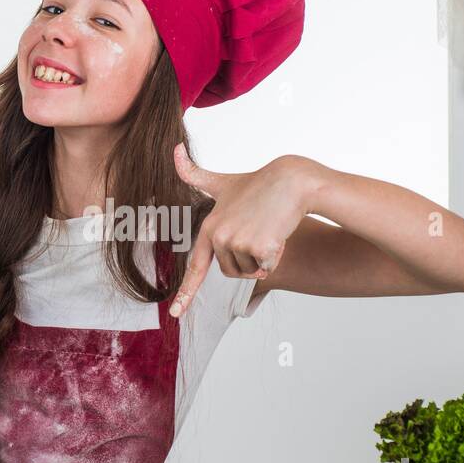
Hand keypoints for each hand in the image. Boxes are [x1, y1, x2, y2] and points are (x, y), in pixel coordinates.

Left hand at [170, 144, 316, 317]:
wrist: (290, 180)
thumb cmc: (258, 183)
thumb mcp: (222, 181)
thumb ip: (194, 172)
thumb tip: (173, 149)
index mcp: (209, 227)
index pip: (195, 266)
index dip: (185, 292)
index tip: (176, 313)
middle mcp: (220, 237)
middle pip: (231, 271)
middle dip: (246, 259)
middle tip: (256, 232)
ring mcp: (239, 243)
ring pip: (250, 271)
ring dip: (262, 257)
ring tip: (266, 228)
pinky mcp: (259, 248)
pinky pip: (267, 267)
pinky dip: (275, 255)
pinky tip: (277, 233)